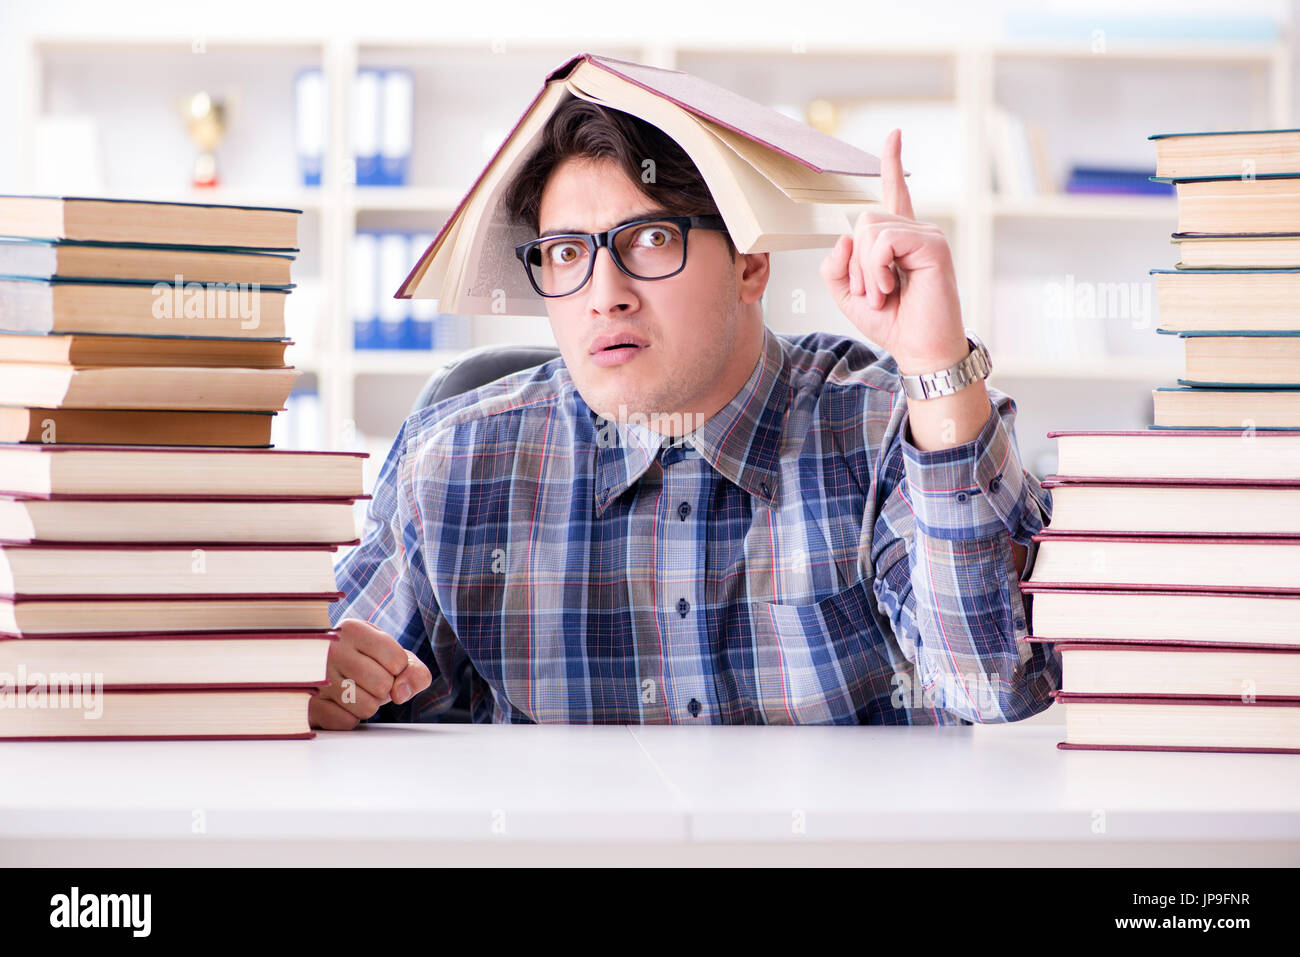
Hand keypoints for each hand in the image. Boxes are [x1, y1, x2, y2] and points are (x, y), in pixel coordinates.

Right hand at [309, 618, 432, 729]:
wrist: (314, 671)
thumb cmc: (362, 661)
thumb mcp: (392, 655)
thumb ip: (414, 671)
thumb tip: (401, 694)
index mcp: (352, 629)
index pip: (398, 661)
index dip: (397, 669)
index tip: (380, 663)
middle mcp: (329, 649)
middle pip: (383, 686)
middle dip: (383, 689)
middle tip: (365, 680)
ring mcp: (313, 677)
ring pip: (367, 708)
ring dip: (367, 705)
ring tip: (352, 690)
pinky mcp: (306, 704)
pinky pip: (346, 723)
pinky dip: (349, 718)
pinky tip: (337, 703)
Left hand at [819, 128, 968, 373]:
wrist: (919, 349)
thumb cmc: (892, 322)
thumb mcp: (849, 295)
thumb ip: (835, 267)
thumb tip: (842, 238)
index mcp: (898, 239)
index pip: (894, 193)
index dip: (891, 164)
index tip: (894, 134)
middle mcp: (915, 231)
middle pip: (864, 220)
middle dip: (855, 262)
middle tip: (871, 293)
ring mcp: (927, 235)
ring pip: (870, 230)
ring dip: (865, 270)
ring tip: (883, 294)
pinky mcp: (933, 245)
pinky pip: (885, 242)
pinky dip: (877, 269)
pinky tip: (890, 288)